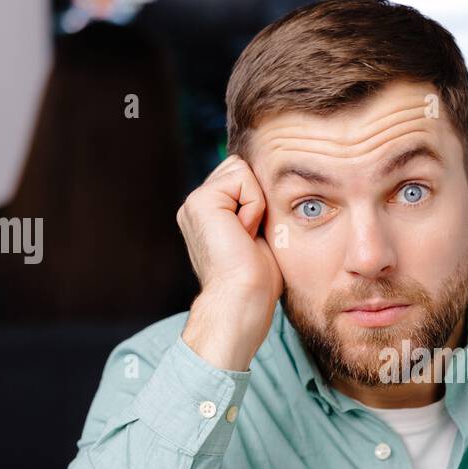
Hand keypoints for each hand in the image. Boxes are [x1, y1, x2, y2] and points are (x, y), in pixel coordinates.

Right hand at [177, 153, 283, 370]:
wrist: (243, 300)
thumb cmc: (257, 280)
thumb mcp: (259, 235)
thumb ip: (255, 207)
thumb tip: (273, 184)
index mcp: (209, 213)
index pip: (243, 177)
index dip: (260, 201)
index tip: (253, 237)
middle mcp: (196, 206)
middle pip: (242, 168)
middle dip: (257, 198)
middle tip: (250, 236)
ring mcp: (194, 203)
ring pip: (242, 170)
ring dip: (255, 203)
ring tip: (246, 235)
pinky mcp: (200, 201)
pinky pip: (243, 179)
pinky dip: (254, 205)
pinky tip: (243, 232)